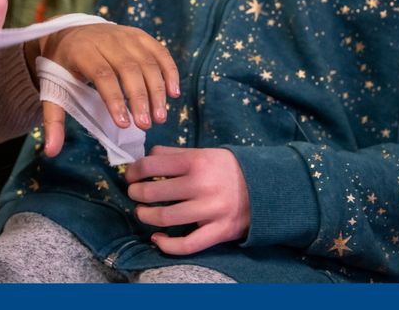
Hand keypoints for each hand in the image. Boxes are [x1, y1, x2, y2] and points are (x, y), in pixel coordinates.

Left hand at [38, 24, 179, 156]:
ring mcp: (125, 35)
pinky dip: (169, 71)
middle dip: (140, 98)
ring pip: (147, 62)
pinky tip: (173, 94)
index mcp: (82, 51)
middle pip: (128, 68)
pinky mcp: (140, 36)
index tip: (123, 124)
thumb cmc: (62, 66)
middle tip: (146, 125)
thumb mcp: (52, 88)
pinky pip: (159, 52)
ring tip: (160, 117)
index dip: (115, 99)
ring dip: (157, 90)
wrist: (69, 32)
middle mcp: (106, 40)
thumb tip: (50, 152)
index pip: (102, 75)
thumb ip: (53, 120)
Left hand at [125, 146, 249, 254]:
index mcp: (197, 161)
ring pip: (165, 218)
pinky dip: (167, 245)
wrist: (268, 188)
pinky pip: (187, 245)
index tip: (130, 175)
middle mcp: (202, 185)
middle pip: (153, 192)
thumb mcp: (205, 153)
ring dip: (146, 216)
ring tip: (142, 212)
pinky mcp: (219, 231)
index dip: (133, 171)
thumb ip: (175, 154)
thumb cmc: (229, 170)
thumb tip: (145, 159)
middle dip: (136, 193)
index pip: (151, 165)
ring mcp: (211, 210)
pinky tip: (156, 238)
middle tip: (134, 194)